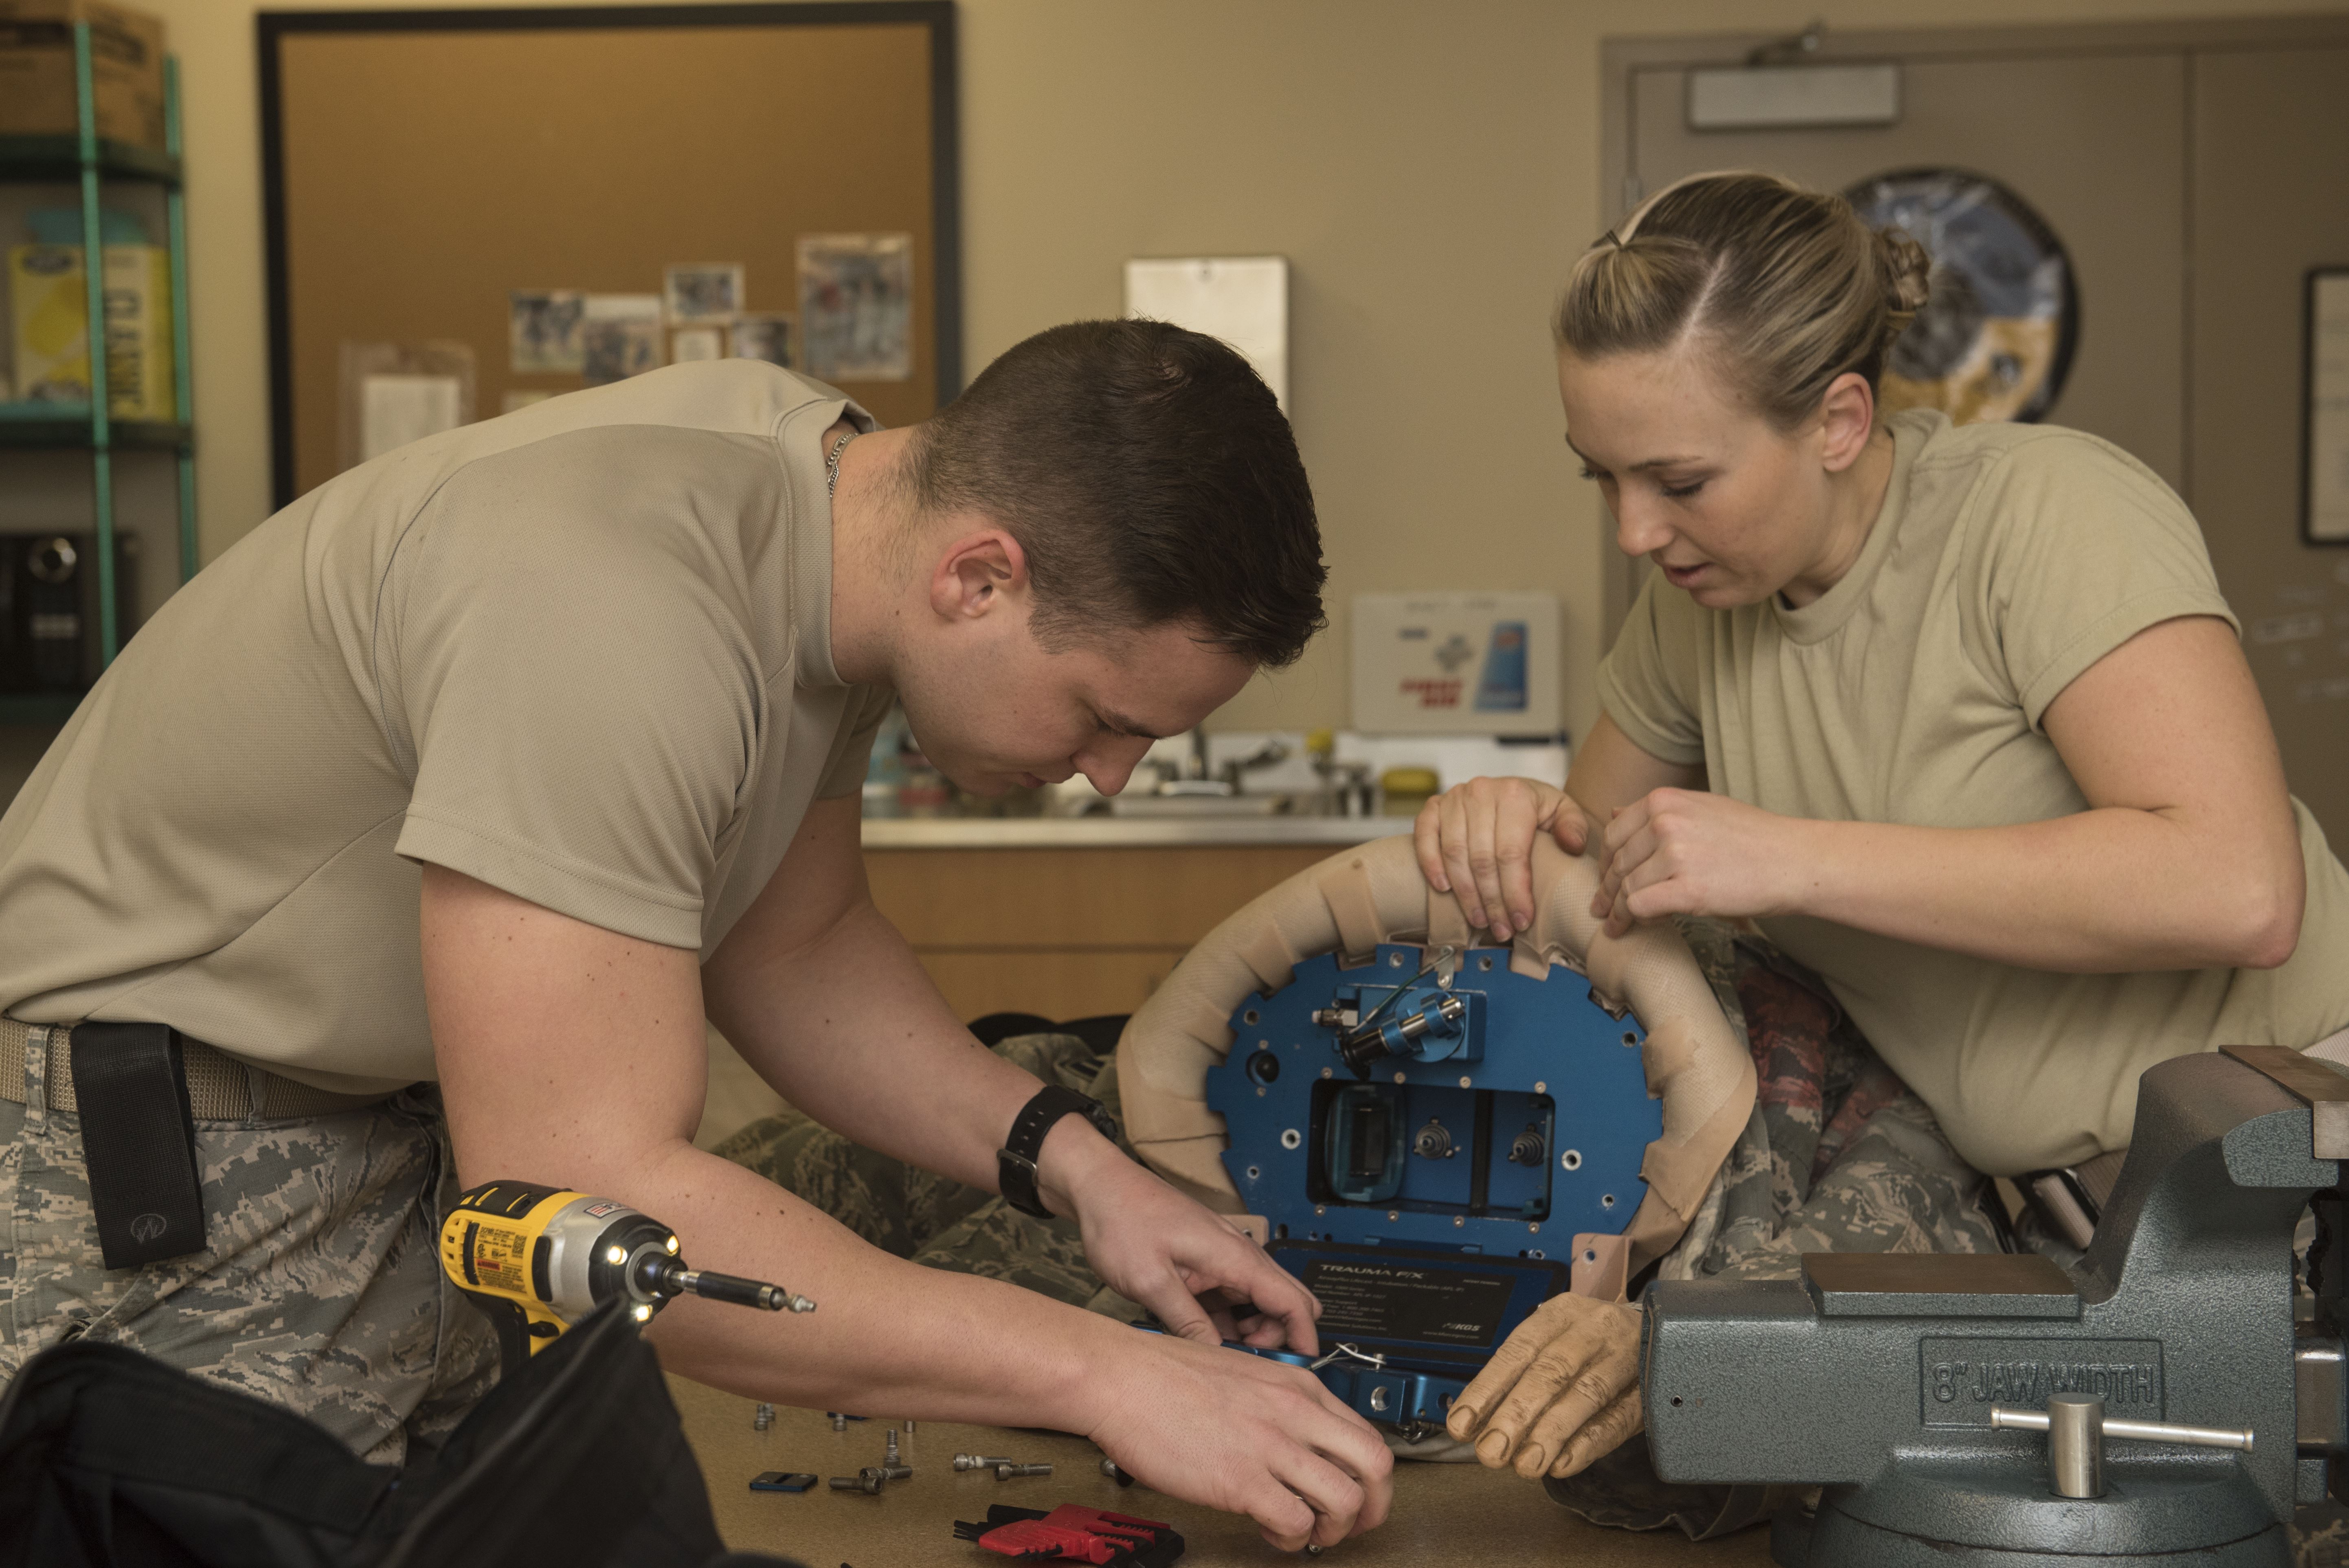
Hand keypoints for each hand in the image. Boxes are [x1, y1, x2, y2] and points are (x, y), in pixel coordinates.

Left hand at [1050, 1132, 1322, 1354]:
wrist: (1099, 1187)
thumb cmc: (1121, 1220)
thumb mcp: (1150, 1281)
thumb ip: (1187, 1322)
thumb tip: (1217, 1358)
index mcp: (1233, 1256)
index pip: (1292, 1300)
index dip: (1304, 1335)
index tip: (1302, 1367)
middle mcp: (1236, 1255)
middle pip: (1284, 1301)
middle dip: (1278, 1336)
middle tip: (1246, 1363)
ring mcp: (1221, 1259)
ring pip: (1258, 1302)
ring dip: (1250, 1329)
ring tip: (1218, 1354)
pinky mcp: (1204, 1265)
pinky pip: (1230, 1298)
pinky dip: (1227, 1320)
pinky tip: (1202, 1336)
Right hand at [1089, 1329, 1394, 1550]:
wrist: (1120, 1376)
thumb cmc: (1164, 1374)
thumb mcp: (1243, 1374)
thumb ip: (1275, 1405)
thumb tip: (1292, 1441)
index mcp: (1297, 1385)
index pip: (1365, 1432)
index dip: (1369, 1474)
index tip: (1355, 1491)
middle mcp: (1294, 1412)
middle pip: (1376, 1464)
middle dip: (1375, 1505)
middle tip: (1354, 1523)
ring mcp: (1271, 1446)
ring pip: (1347, 1499)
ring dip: (1336, 1529)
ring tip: (1310, 1534)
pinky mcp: (1242, 1479)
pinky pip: (1295, 1522)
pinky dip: (1292, 1539)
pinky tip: (1272, 1534)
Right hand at [1414, 776, 1594, 940]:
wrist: (1509, 790)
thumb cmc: (1535, 807)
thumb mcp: (1563, 811)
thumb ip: (1573, 825)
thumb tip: (1571, 844)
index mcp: (1514, 794)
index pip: (1511, 852)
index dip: (1515, 891)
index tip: (1522, 920)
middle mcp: (1481, 792)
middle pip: (1482, 858)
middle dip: (1492, 901)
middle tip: (1502, 928)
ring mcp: (1454, 798)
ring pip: (1454, 854)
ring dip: (1465, 893)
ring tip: (1479, 920)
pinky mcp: (1434, 806)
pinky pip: (1425, 835)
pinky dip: (1430, 863)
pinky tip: (1443, 888)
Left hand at [1444, 1294, 1643, 1479]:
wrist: (1654, 1331)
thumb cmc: (1591, 1343)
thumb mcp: (1554, 1343)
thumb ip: (1518, 1379)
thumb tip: (1474, 1422)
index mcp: (1560, 1313)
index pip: (1517, 1350)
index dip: (1487, 1388)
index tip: (1462, 1423)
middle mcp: (1593, 1329)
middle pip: (1551, 1371)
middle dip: (1516, 1414)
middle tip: (1491, 1450)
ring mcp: (1626, 1356)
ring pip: (1586, 1394)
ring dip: (1551, 1433)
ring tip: (1525, 1464)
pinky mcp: (1649, 1388)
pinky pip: (1618, 1418)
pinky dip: (1589, 1443)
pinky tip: (1563, 1462)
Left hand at [1593, 788, 1815, 938]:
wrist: (1794, 859)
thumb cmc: (1754, 837)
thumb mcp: (1702, 807)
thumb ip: (1658, 812)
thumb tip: (1613, 812)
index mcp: (1664, 801)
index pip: (1615, 833)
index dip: (1606, 861)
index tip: (1606, 878)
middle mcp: (1664, 823)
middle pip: (1617, 863)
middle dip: (1607, 890)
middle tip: (1601, 909)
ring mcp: (1675, 855)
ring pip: (1626, 887)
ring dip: (1619, 910)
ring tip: (1618, 924)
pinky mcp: (1687, 889)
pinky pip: (1640, 906)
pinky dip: (1634, 920)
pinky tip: (1640, 926)